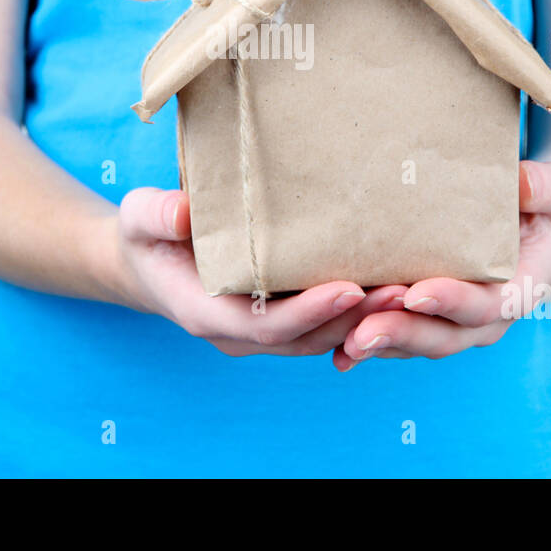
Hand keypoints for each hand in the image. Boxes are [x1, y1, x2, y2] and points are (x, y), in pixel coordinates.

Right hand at [117, 187, 407, 356]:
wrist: (146, 260)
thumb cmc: (145, 235)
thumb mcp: (138, 217)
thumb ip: (157, 215)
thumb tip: (183, 212)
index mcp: (207, 313)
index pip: (267, 326)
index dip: (311, 312)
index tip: (350, 287)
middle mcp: (240, 333)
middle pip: (307, 337)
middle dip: (355, 318)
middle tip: (403, 288)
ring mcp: (262, 330)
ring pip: (323, 336)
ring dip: (366, 318)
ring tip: (412, 286)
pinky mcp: (281, 317)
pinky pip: (325, 323)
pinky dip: (358, 311)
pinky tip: (394, 284)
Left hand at [332, 161, 550, 369]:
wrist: (532, 231)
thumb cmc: (542, 207)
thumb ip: (546, 187)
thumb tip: (524, 183)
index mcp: (518, 289)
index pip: (486, 304)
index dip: (452, 301)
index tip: (418, 293)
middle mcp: (485, 318)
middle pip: (444, 336)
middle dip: (403, 334)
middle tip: (363, 331)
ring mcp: (454, 324)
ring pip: (416, 343)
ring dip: (381, 344)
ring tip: (345, 341)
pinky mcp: (425, 320)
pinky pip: (397, 339)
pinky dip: (368, 345)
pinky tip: (336, 351)